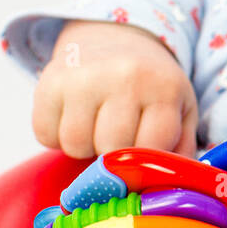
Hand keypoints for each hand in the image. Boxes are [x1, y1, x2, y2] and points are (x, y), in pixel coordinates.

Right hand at [31, 19, 198, 159]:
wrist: (115, 38)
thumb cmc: (151, 85)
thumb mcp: (180, 110)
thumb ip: (181, 151)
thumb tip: (167, 189)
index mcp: (163, 88)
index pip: (149, 151)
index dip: (143, 163)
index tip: (141, 156)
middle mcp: (124, 77)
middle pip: (110, 149)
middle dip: (112, 155)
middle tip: (118, 138)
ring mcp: (83, 77)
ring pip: (74, 145)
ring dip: (83, 147)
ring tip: (96, 127)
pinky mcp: (49, 80)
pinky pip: (44, 135)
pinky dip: (55, 136)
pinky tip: (73, 118)